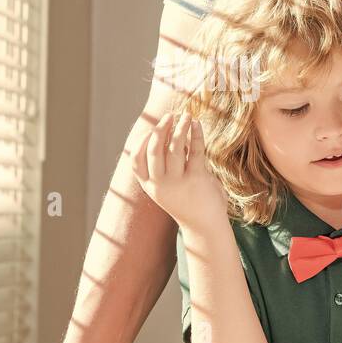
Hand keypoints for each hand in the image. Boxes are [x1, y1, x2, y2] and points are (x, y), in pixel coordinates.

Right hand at [131, 111, 228, 231]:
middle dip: (160, 129)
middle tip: (169, 115)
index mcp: (149, 186)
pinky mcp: (197, 179)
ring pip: (174, 147)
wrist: (205, 227)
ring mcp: (177, 183)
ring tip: (186, 115)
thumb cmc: (186, 202)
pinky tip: (197, 124)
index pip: (136, 160)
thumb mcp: (167, 187)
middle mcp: (159, 185)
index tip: (152, 129)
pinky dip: (195, 134)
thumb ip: (163, 166)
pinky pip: (195, 150)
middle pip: (154, 149)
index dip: (142, 141)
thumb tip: (165, 135)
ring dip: (180, 127)